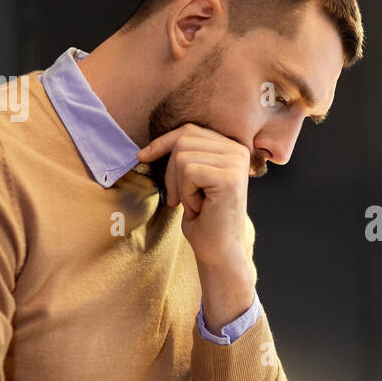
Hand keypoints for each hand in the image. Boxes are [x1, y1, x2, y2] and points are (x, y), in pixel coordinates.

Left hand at [137, 125, 255, 327]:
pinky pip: (189, 172)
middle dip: (171, 171)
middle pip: (184, 140)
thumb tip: (152, 144)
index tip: (143, 156)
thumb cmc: (204, 218)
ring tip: (194, 203)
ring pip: (183, 156)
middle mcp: (239, 150)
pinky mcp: (230, 177)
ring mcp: (236, 162)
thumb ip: (186, 155)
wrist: (218, 250)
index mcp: (232, 147)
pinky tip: (200, 207)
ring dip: (180, 185)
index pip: (189, 130)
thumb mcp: (192, 180)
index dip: (163, 142)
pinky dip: (186, 193)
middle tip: (177, 198)